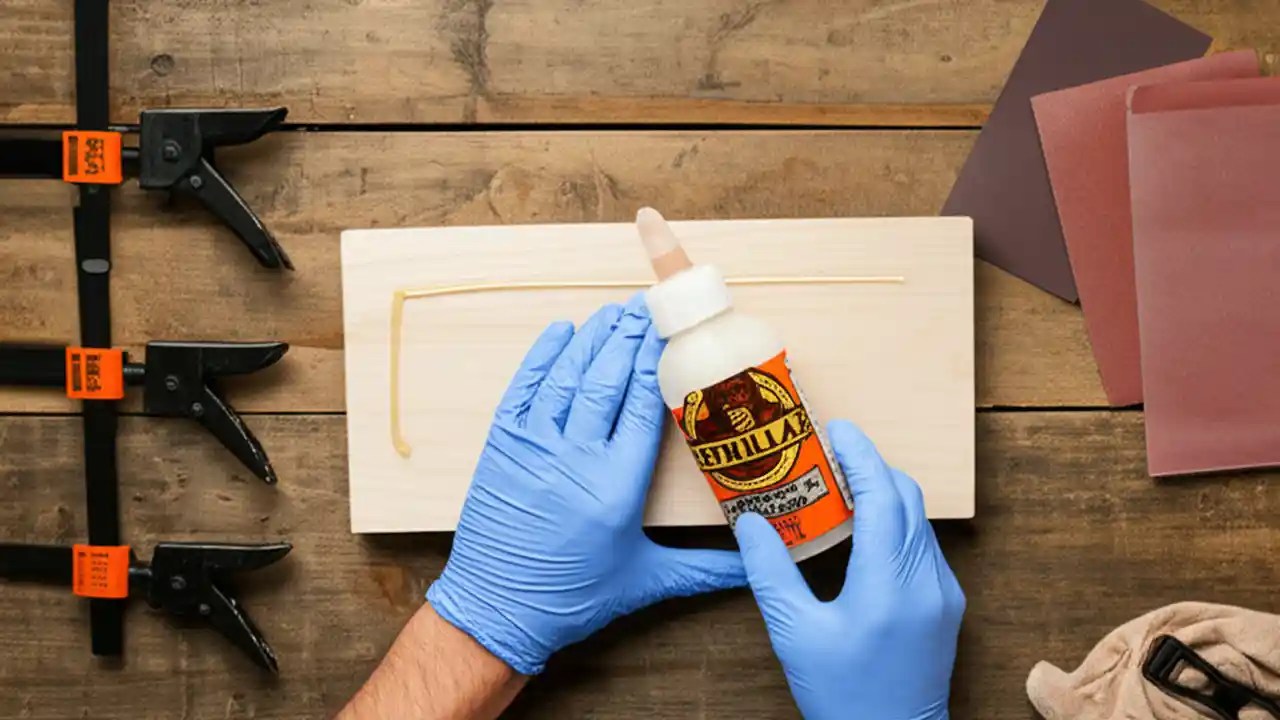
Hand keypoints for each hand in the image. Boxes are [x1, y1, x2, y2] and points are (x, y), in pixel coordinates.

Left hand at [427, 296, 746, 674]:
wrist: (496, 614)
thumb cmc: (573, 599)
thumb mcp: (647, 582)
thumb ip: (708, 570)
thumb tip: (758, 567)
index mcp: (617, 487)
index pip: (642, 405)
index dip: (656, 360)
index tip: (671, 330)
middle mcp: (575, 459)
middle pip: (608, 379)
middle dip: (630, 337)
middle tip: (648, 305)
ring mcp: (534, 449)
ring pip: (568, 377)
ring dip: (593, 339)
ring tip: (615, 312)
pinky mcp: (502, 448)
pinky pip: (524, 389)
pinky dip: (542, 357)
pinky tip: (560, 333)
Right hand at [734, 421, 964, 719]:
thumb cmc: (844, 697)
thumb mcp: (794, 635)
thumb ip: (770, 573)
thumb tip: (750, 522)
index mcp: (889, 584)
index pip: (882, 496)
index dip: (860, 454)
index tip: (835, 429)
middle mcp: (927, 581)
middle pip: (907, 498)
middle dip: (870, 466)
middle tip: (829, 453)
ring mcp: (943, 593)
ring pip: (919, 519)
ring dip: (884, 492)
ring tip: (841, 484)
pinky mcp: (947, 605)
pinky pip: (924, 544)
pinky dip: (896, 521)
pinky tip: (864, 529)